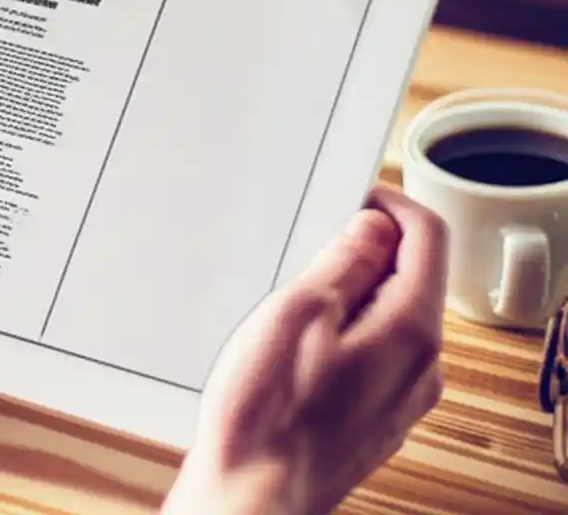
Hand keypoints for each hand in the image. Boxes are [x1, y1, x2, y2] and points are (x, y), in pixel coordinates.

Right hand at [164, 186, 447, 514]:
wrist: (251, 494)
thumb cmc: (266, 417)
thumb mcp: (297, 312)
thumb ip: (343, 262)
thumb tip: (372, 229)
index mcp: (410, 331)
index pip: (429, 239)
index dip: (394, 204)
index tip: (363, 195)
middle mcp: (422, 367)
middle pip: (414, 279)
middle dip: (371, 252)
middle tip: (314, 250)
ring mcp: (403, 398)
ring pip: (395, 320)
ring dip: (356, 297)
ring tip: (297, 308)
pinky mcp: (378, 419)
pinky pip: (379, 357)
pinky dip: (349, 336)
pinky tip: (300, 352)